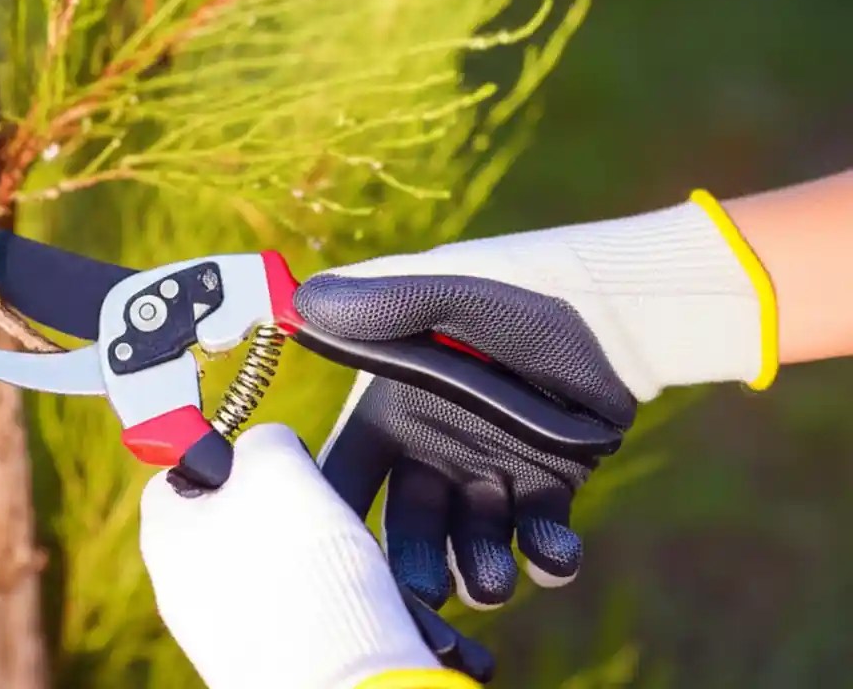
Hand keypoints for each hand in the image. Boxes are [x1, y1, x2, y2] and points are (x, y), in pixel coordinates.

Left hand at [140, 423, 486, 688]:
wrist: (335, 674)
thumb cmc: (297, 562)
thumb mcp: (278, 460)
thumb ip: (263, 439)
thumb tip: (266, 446)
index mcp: (164, 532)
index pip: (176, 473)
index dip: (224, 458)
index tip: (266, 461)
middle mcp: (176, 585)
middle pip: (224, 520)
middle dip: (273, 508)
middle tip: (313, 509)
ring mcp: (213, 629)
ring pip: (259, 565)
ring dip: (299, 554)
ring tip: (335, 559)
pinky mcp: (254, 658)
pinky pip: (282, 610)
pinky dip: (312, 599)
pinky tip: (339, 599)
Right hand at [294, 193, 775, 610]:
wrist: (589, 303)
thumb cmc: (499, 300)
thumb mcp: (442, 298)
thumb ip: (381, 305)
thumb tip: (303, 301)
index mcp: (388, 420)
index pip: (343, 480)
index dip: (329, 519)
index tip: (333, 552)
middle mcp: (432, 462)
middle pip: (408, 533)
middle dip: (415, 570)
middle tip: (425, 593)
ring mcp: (490, 483)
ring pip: (474, 546)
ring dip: (481, 572)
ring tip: (492, 584)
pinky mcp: (548, 492)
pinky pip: (543, 536)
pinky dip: (549, 555)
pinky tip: (555, 556)